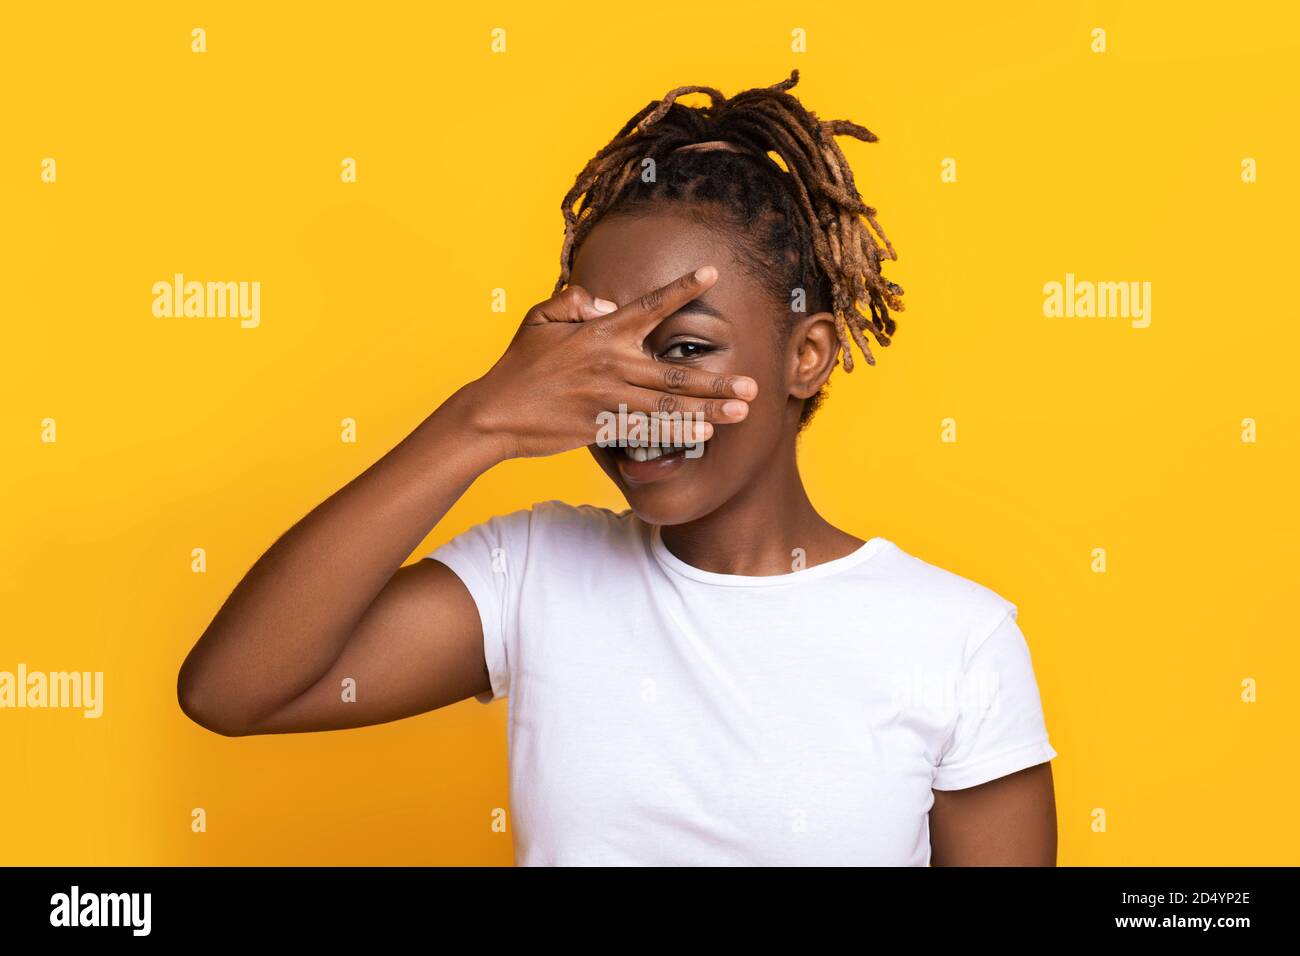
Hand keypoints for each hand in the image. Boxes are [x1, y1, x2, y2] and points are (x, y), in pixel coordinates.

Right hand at [463, 266, 756, 459]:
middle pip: (675, 370)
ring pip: (669, 404)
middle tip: (752, 384)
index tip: (712, 273)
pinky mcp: (601, 426)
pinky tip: (703, 433)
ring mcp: (608, 397)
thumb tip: (607, 303)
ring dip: (708, 409)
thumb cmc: (518, 365)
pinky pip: (647, 429)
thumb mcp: (539, 318)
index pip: (649, 305)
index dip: (682, 288)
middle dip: (716, 379)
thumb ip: (576, 301)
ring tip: (740, 411)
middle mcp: (611, 363)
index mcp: (600, 332)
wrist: (495, 413)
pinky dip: (676, 432)